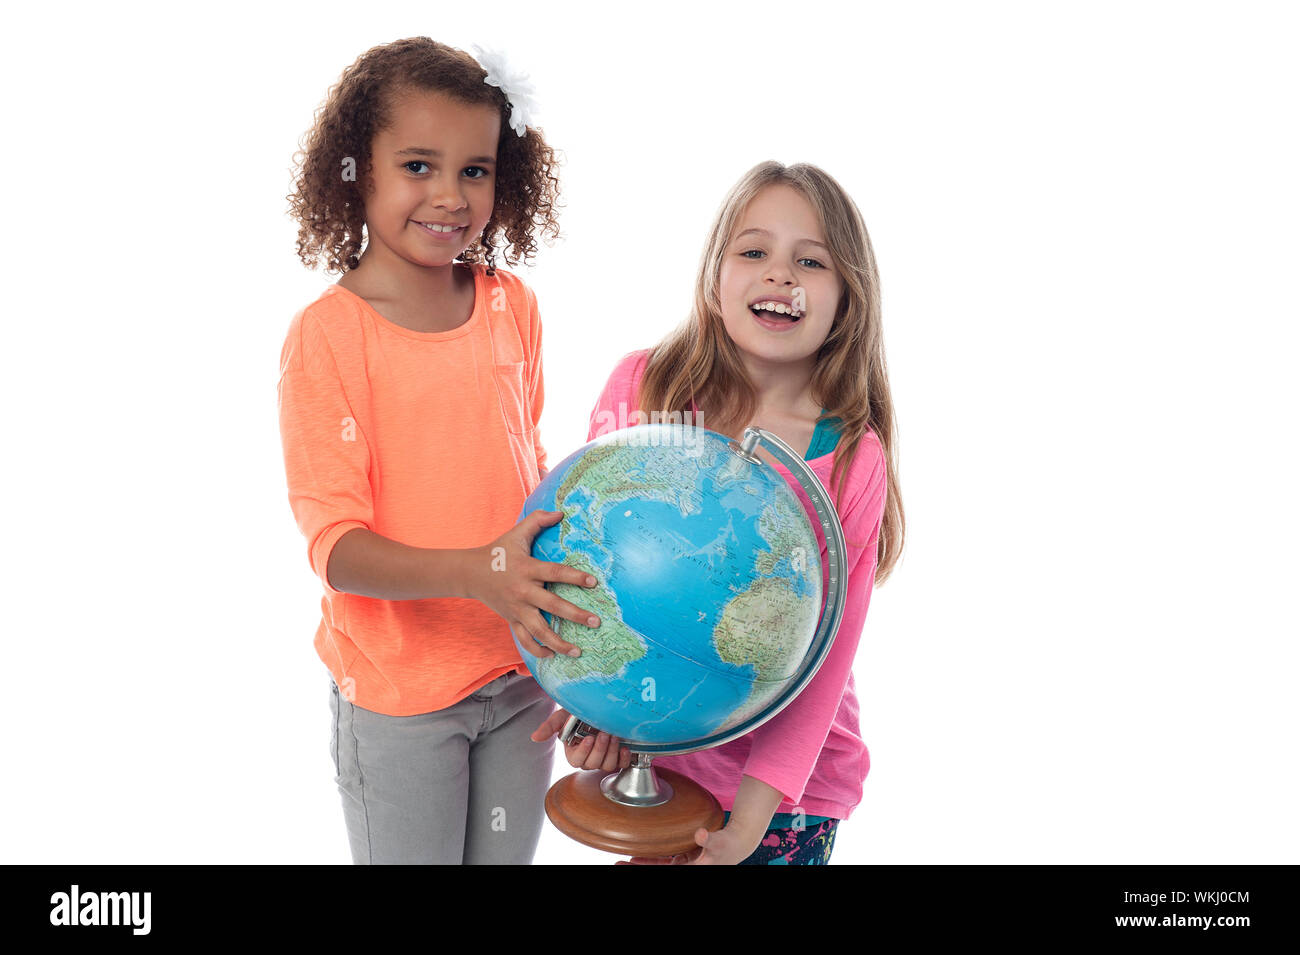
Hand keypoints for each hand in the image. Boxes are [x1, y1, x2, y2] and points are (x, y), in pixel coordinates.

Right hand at [465, 510, 599, 657]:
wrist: (469, 573)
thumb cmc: (498, 552)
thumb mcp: (516, 533)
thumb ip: (537, 520)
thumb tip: (561, 512)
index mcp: (527, 569)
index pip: (555, 573)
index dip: (574, 577)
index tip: (594, 582)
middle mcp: (523, 592)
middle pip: (552, 606)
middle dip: (575, 615)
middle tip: (596, 622)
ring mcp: (516, 609)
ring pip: (539, 631)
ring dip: (559, 643)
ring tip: (578, 652)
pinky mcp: (511, 620)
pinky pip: (524, 639)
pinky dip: (537, 650)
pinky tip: (553, 656)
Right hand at [531, 709, 631, 771]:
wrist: (597, 707)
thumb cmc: (578, 713)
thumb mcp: (562, 716)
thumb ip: (549, 726)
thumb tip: (535, 737)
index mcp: (573, 751)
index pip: (576, 761)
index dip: (584, 752)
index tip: (589, 738)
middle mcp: (588, 758)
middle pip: (592, 764)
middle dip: (599, 749)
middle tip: (604, 733)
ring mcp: (603, 758)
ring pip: (606, 766)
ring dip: (611, 752)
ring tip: (613, 736)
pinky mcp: (617, 757)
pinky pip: (621, 765)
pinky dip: (623, 758)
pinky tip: (624, 748)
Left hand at [617, 823, 759, 865]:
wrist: (737, 843)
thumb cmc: (730, 845)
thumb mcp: (721, 842)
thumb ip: (711, 839)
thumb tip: (701, 834)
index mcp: (692, 869)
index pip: (664, 870)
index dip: (648, 868)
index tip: (630, 865)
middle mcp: (685, 868)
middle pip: (656, 869)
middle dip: (637, 867)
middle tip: (617, 864)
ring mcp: (682, 863)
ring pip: (656, 865)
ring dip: (639, 864)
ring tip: (621, 862)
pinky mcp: (683, 857)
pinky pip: (662, 859)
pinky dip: (649, 858)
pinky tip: (636, 855)